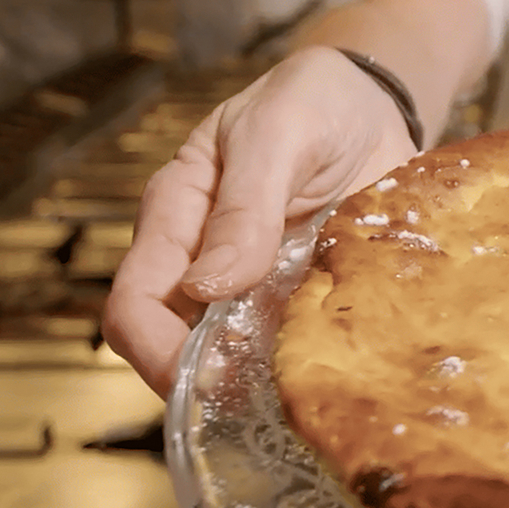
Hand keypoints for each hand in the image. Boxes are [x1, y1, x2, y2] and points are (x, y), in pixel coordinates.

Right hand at [103, 46, 416, 395]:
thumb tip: (207, 287)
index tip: (208, 382)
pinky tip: (345, 377)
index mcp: (177, 218)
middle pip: (181, 349)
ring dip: (267, 383)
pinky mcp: (304, 301)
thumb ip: (243, 206)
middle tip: (270, 403)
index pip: (135, 307)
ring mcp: (258, 288)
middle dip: (215, 384)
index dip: (157, 354)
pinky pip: (298, 349)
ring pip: (241, 358)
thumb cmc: (311, 104)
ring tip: (308, 399)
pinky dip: (313, 367)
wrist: (373, 104)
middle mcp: (208, 264)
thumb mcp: (276, 133)